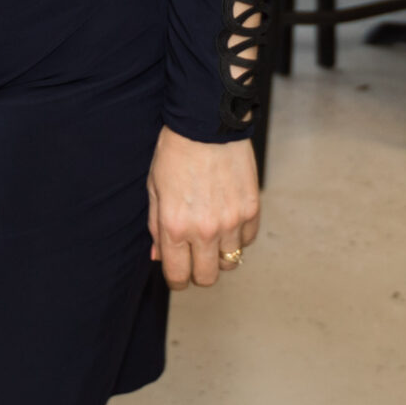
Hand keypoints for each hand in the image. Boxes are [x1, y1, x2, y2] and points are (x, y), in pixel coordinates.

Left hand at [146, 128, 260, 289]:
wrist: (206, 125)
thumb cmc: (174, 153)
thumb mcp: (154, 189)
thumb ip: (156, 227)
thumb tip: (159, 257)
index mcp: (175, 226)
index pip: (178, 275)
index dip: (176, 279)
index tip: (177, 273)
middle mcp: (205, 230)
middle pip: (208, 278)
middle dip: (198, 272)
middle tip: (194, 256)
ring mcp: (232, 221)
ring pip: (230, 262)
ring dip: (219, 253)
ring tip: (211, 232)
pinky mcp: (251, 210)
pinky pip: (247, 240)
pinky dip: (238, 236)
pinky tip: (226, 217)